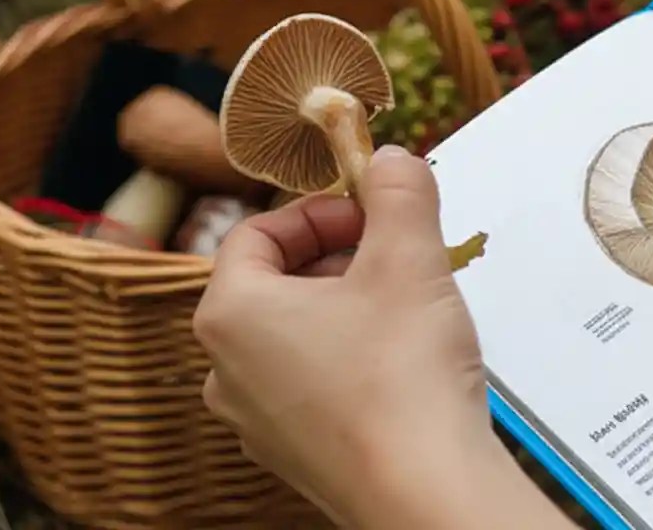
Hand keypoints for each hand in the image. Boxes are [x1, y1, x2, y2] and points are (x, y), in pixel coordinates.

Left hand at [193, 145, 572, 529]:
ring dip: (349, 305)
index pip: (257, 233)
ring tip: (408, 304)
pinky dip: (352, 357)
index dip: (320, 211)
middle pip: (276, 281)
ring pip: (297, 334)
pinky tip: (404, 362)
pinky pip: (314, 383)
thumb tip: (390, 159)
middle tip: (398, 252)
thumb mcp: (409, 258)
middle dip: (341, 255)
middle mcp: (227, 369)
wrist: (425, 494)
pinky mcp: (296, 453)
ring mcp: (258, 420)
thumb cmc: (403, 379)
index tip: (372, 214)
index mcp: (231, 313)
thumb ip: (399, 192)